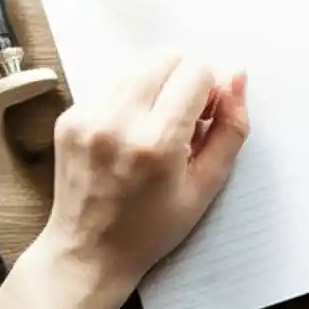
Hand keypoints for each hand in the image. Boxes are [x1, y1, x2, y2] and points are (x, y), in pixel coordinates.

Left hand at [33, 53, 249, 296]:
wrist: (87, 251)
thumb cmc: (153, 226)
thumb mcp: (207, 185)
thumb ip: (231, 128)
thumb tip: (237, 76)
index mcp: (156, 143)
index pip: (196, 72)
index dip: (211, 90)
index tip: (208, 118)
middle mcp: (117, 122)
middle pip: (166, 57)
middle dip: (185, 79)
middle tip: (186, 118)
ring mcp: (87, 116)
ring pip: (139, 67)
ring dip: (158, 86)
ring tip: (158, 127)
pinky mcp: (70, 116)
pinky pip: (114, 85)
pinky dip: (132, 100)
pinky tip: (131, 135)